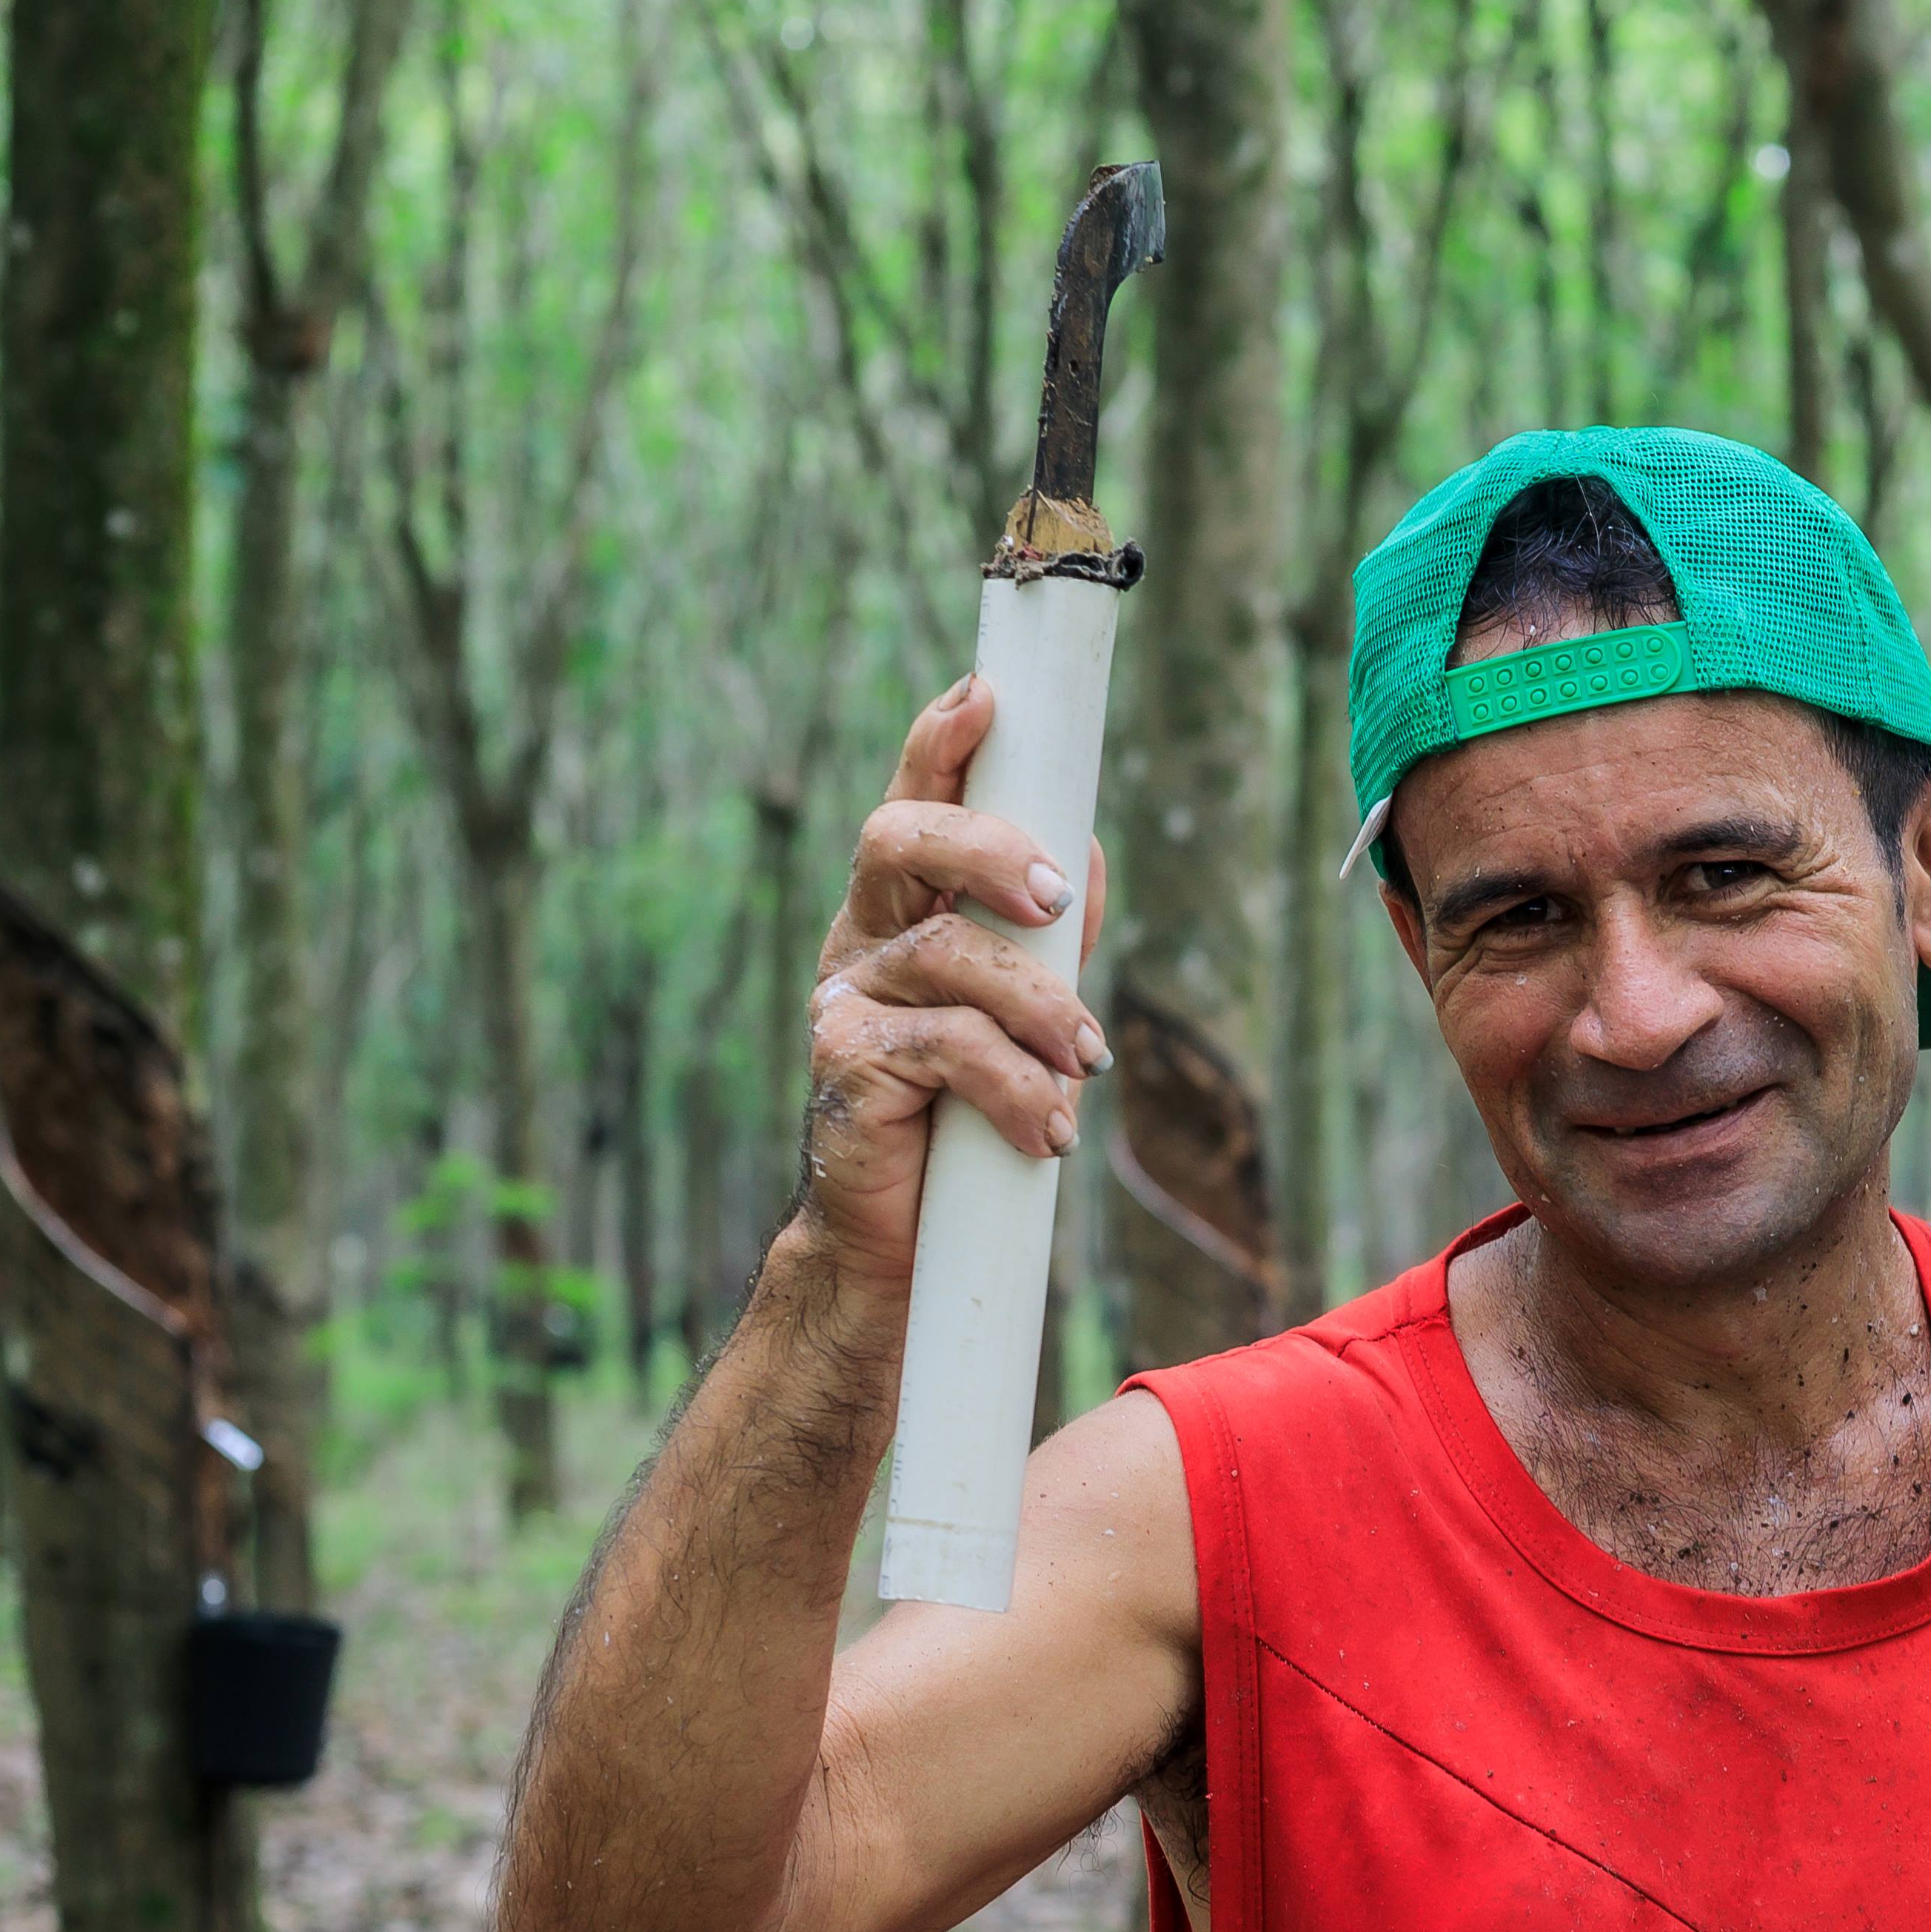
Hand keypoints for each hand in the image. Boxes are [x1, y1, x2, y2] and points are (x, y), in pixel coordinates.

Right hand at [797, 675, 1113, 1290]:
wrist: (902, 1235)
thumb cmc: (969, 1110)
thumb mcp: (1023, 1012)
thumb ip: (1050, 937)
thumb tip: (1085, 856)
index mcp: (905, 906)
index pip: (917, 802)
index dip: (941, 745)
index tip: (985, 696)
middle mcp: (866, 933)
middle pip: (901, 840)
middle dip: (989, 849)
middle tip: (1057, 901)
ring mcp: (845, 994)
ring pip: (949, 954)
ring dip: (1039, 1008)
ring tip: (1085, 1068)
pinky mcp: (846, 1061)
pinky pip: (946, 1046)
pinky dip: (1014, 1085)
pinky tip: (1044, 1130)